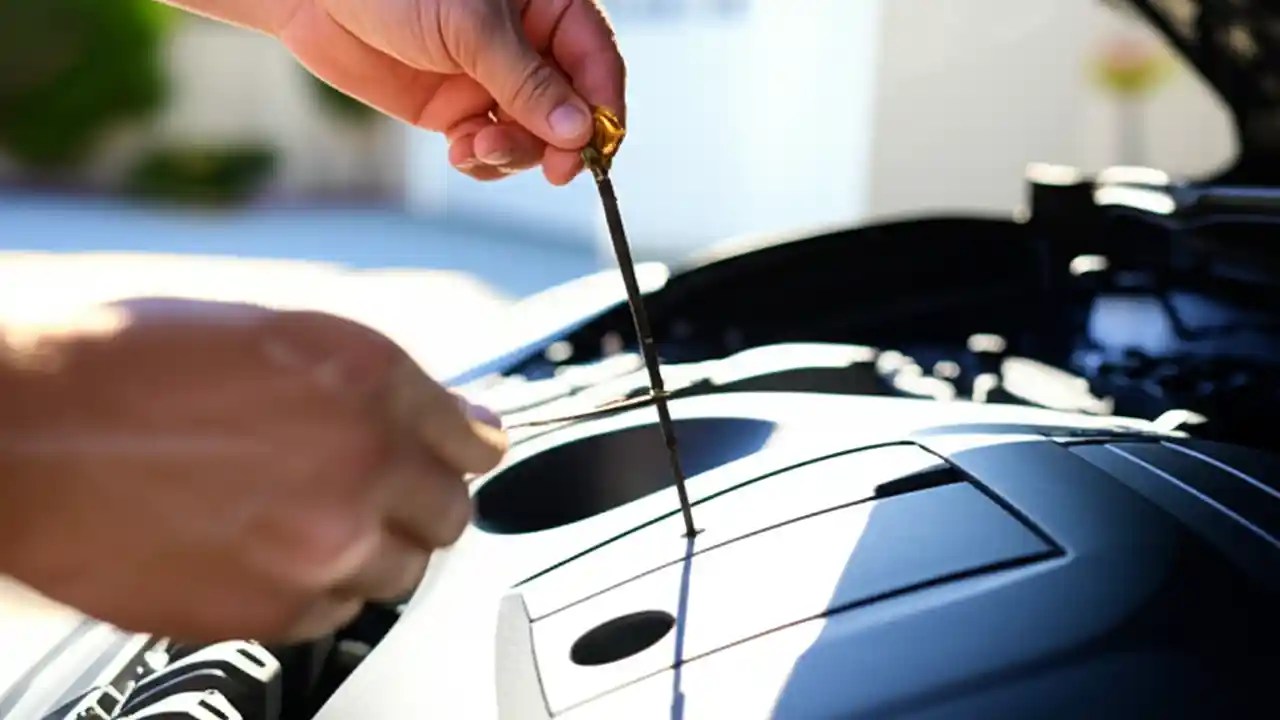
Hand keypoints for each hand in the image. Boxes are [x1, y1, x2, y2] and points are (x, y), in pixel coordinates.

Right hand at [0, 299, 506, 641]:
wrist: (23, 435)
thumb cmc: (125, 368)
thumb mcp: (273, 335)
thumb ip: (374, 384)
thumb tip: (446, 417)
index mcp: (368, 376)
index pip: (475, 437)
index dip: (465, 447)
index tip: (458, 457)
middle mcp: (363, 459)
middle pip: (451, 512)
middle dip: (420, 502)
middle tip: (376, 492)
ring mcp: (325, 541)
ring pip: (403, 571)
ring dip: (372, 549)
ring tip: (308, 521)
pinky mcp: (277, 608)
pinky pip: (340, 613)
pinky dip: (319, 590)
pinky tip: (269, 553)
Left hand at [168, 0, 625, 183]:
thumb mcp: (471, 29)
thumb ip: (528, 82)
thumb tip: (579, 131)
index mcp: (545, 8)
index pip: (597, 63)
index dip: (603, 108)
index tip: (596, 148)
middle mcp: (526, 48)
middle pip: (570, 111)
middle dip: (558, 142)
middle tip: (551, 170)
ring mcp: (492, 82)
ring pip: (532, 138)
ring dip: (515, 155)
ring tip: (479, 148)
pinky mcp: (456, 111)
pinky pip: (490, 150)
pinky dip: (483, 162)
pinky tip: (461, 152)